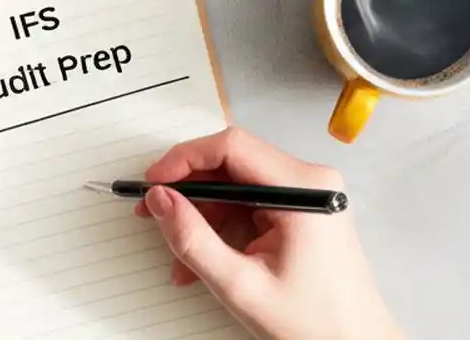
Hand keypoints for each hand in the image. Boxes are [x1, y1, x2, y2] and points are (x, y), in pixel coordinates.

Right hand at [137, 128, 400, 339]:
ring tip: (181, 255)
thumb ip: (193, 239)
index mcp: (304, 189)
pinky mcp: (301, 211)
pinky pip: (249, 204)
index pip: (232, 147)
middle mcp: (310, 181)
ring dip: (202, 215)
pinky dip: (221, 227)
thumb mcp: (241, 285)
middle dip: (188, 189)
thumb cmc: (316, 323)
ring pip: (235, 185)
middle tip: (154, 211)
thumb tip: (159, 200)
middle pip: (231, 163)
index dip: (184, 159)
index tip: (154, 182)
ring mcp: (307, 195)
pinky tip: (204, 258)